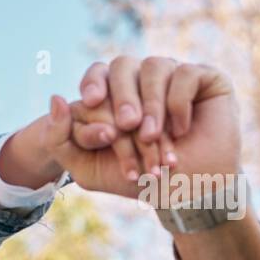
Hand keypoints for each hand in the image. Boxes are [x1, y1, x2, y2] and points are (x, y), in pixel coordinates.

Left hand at [44, 57, 241, 199]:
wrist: (183, 194)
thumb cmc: (136, 180)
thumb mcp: (87, 168)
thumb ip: (60, 139)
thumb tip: (55, 98)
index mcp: (116, 95)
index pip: (98, 74)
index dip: (93, 83)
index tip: (92, 101)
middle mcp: (144, 81)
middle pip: (123, 65)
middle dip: (121, 96)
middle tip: (126, 125)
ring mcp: (174, 77)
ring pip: (154, 67)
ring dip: (150, 105)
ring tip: (150, 136)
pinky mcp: (204, 79)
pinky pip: (186, 74)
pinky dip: (178, 103)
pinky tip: (180, 130)